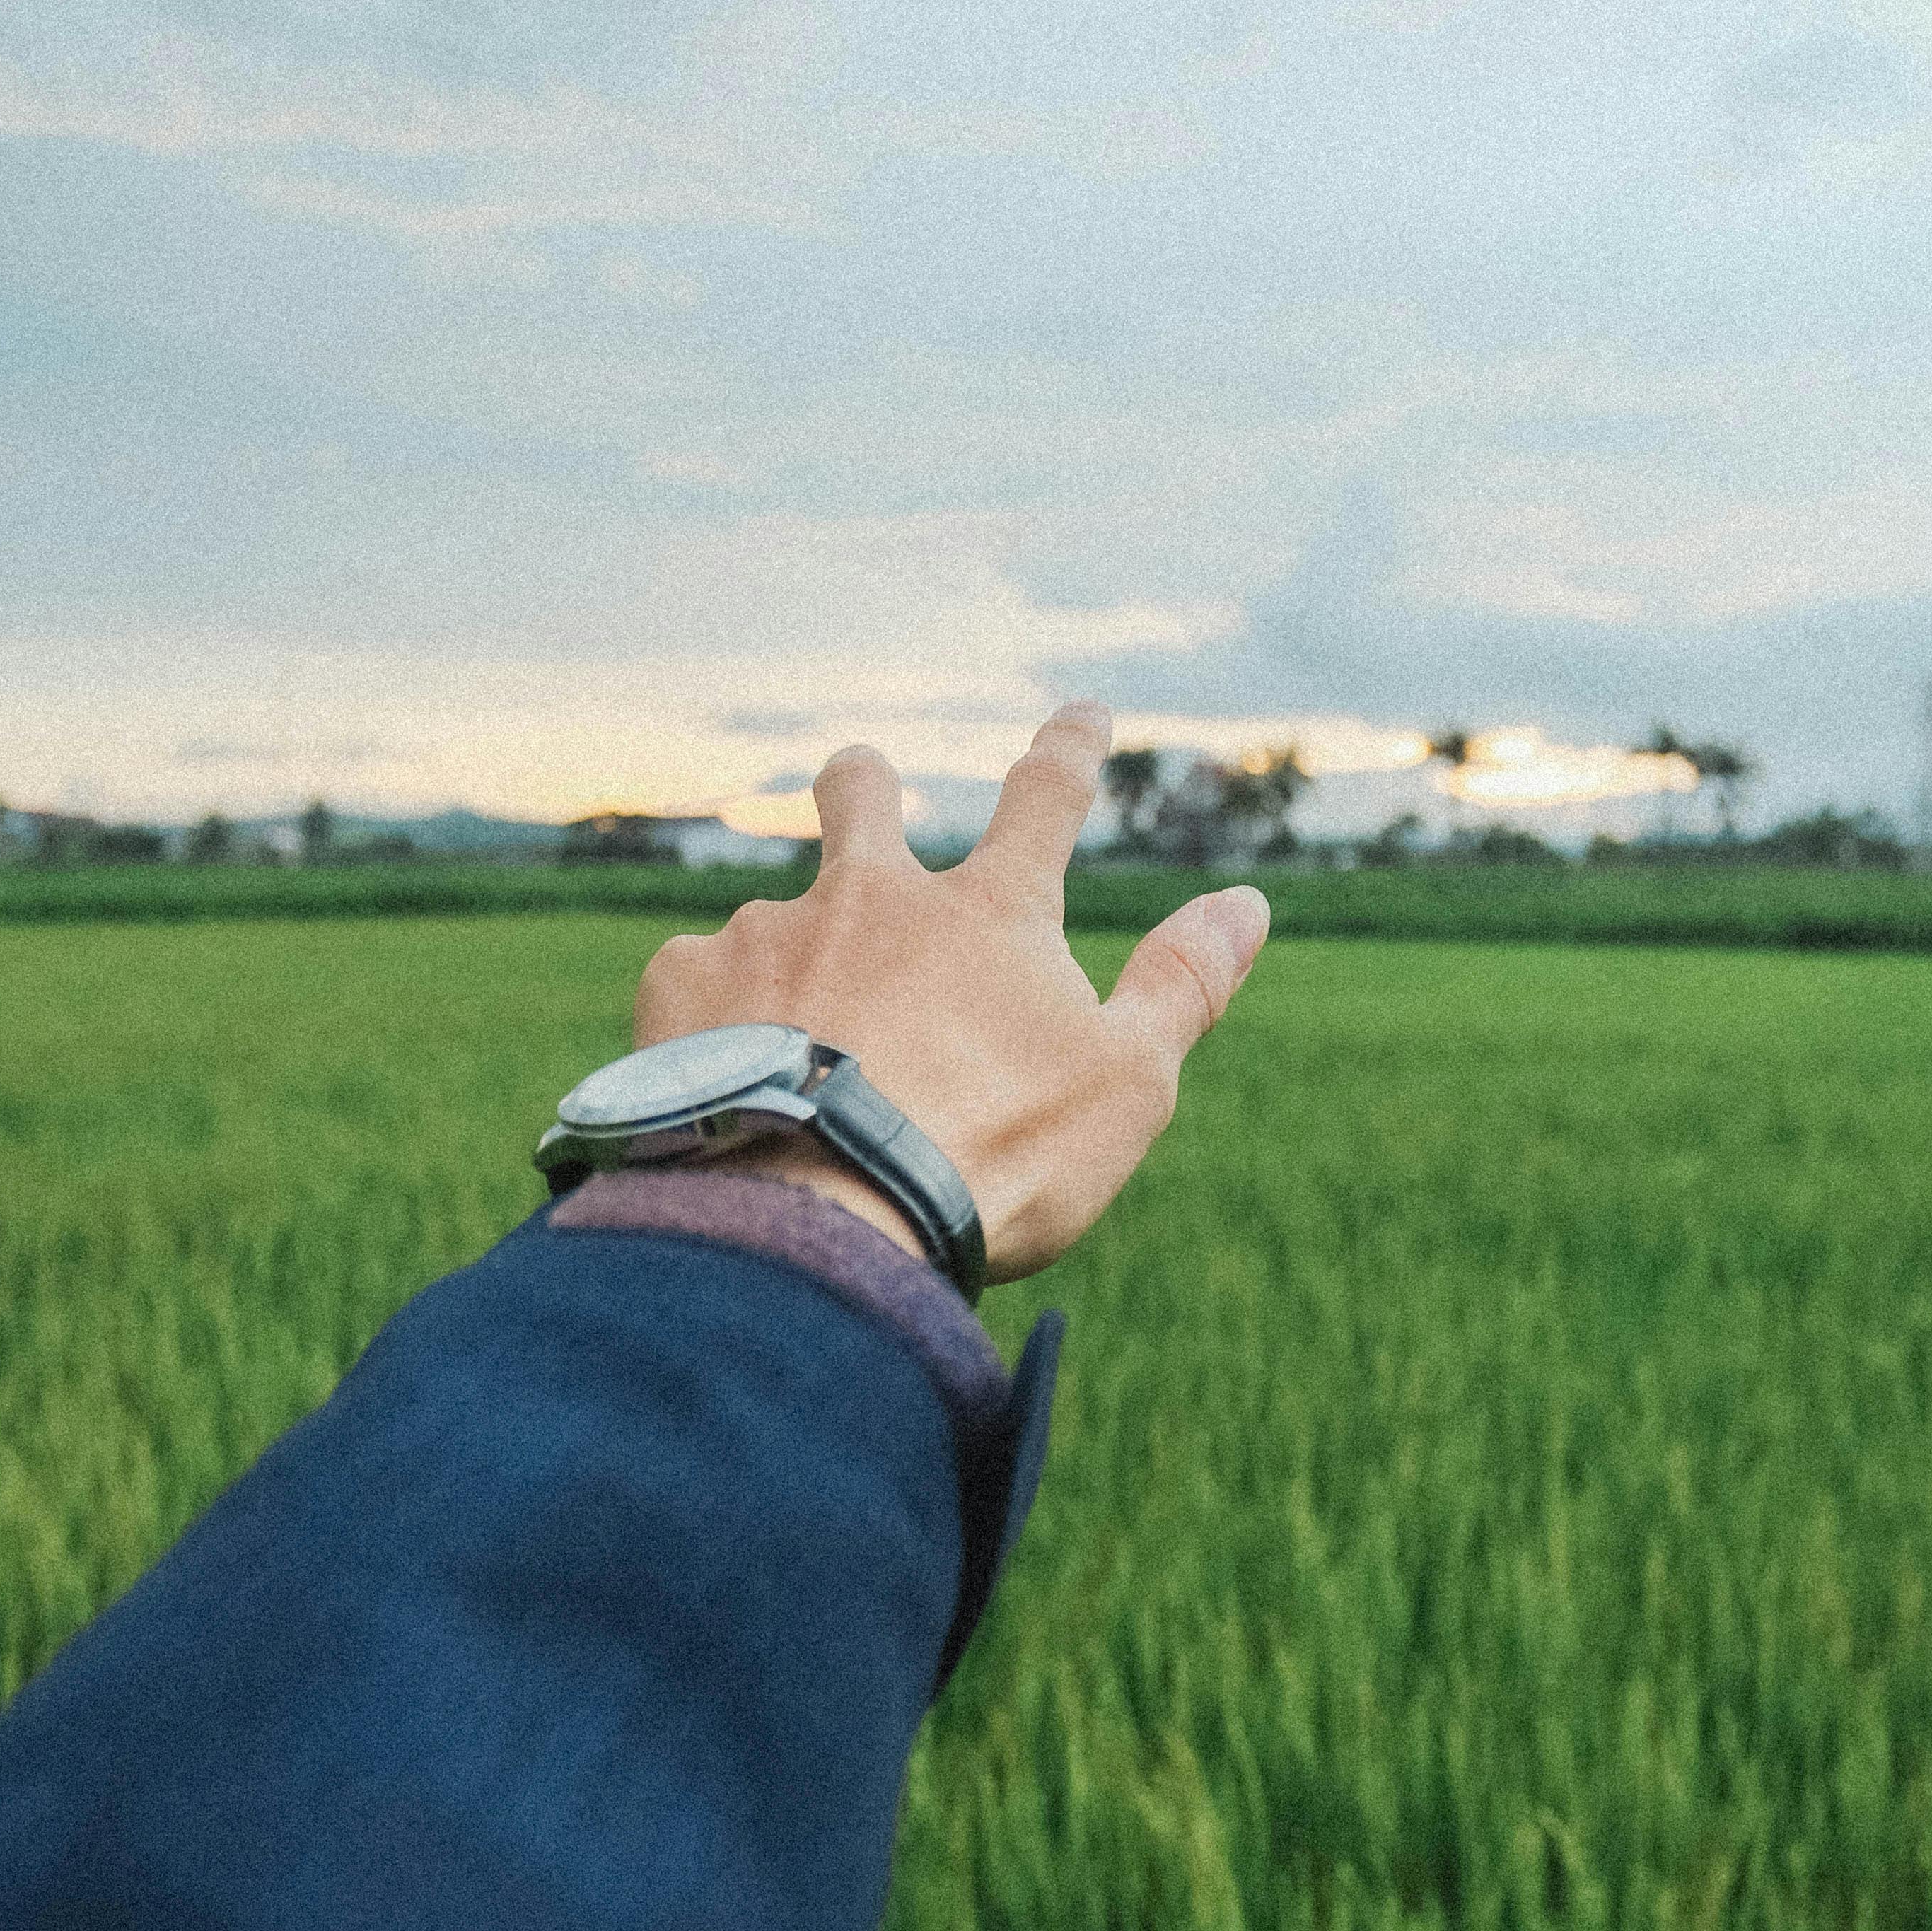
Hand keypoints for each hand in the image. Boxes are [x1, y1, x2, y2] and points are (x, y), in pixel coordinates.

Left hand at [631, 702, 1271, 1280]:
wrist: (819, 1215)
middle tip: (859, 779)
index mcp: (990, 915)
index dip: (1068, 754)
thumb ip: (1183, 984)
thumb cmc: (993, 1158)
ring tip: (789, 1041)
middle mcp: (874, 898)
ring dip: (786, 955)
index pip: (1045, 804)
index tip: (1080, 714)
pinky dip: (710, 1018)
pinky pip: (693, 979)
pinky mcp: (683, 984)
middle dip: (864, 785)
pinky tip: (719, 1075)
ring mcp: (772, 932)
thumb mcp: (1126, 1081)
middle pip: (864, 801)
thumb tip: (1248, 904)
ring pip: (773, 913)